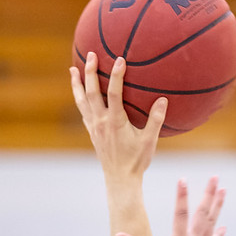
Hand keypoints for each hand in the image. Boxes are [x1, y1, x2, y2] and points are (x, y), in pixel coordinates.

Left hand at [70, 52, 165, 180]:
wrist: (120, 180)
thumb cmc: (137, 161)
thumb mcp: (149, 141)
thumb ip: (156, 119)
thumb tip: (163, 99)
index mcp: (115, 121)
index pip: (114, 92)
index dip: (116, 75)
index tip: (120, 59)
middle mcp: (101, 122)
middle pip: (91, 92)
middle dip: (90, 72)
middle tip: (91, 54)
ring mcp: (94, 127)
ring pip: (82, 101)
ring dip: (77, 84)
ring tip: (73, 69)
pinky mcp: (92, 133)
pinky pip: (82, 111)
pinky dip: (79, 98)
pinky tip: (80, 93)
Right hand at [117, 178, 225, 235]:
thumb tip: (118, 235)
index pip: (180, 214)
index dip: (181, 196)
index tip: (183, 179)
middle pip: (203, 214)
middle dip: (209, 194)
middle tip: (216, 177)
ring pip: (211, 223)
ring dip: (217, 206)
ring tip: (223, 189)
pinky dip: (218, 233)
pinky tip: (223, 225)